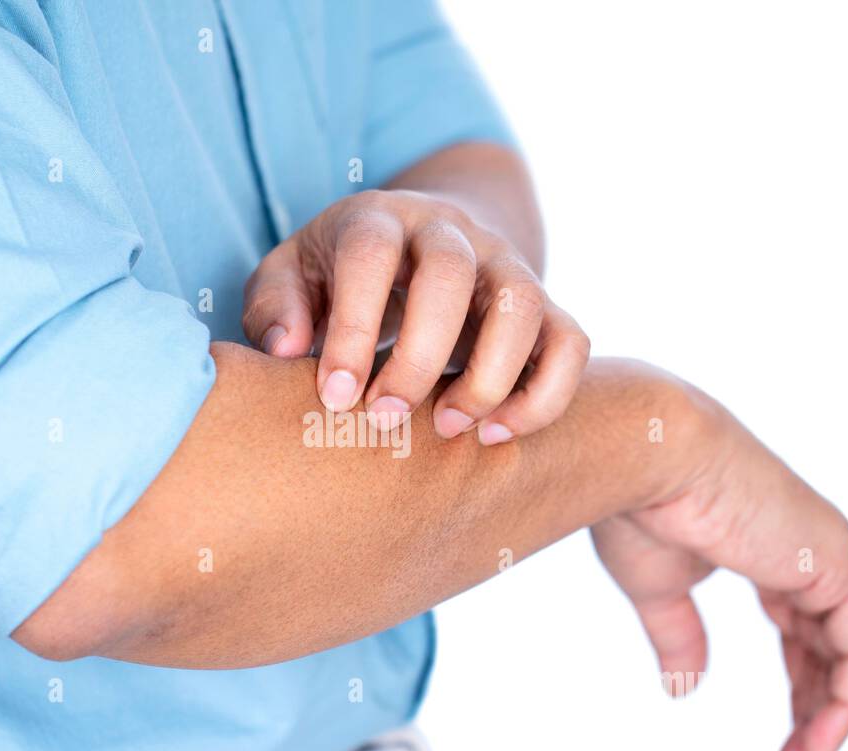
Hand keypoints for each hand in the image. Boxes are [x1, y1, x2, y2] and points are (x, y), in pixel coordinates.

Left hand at [241, 190, 588, 442]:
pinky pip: (571, 343)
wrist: (423, 241)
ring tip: (446, 431)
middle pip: (451, 274)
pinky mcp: (545, 305)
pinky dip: (544, 396)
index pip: (371, 255)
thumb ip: (276, 305)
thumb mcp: (292, 276)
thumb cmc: (339, 275)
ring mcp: (505, 265)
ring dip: (488, 378)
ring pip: (523, 304)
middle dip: (418, 357)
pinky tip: (494, 435)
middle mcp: (450, 232)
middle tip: (383, 419)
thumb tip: (288, 348)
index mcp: (379, 220)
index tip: (335, 396)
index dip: (355, 326)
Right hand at [591, 397, 847, 750]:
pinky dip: (845, 698)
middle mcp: (802, 544)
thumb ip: (680, 634)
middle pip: (826, 640)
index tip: (779, 736)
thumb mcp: (658, 586)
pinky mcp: (831, 561)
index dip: (795, 678)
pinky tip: (819, 737)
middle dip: (814, 705)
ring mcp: (822, 550)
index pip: (797, 621)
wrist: (642, 453)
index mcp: (762, 541)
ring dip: (828, 716)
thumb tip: (685, 689)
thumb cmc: (637, 506)